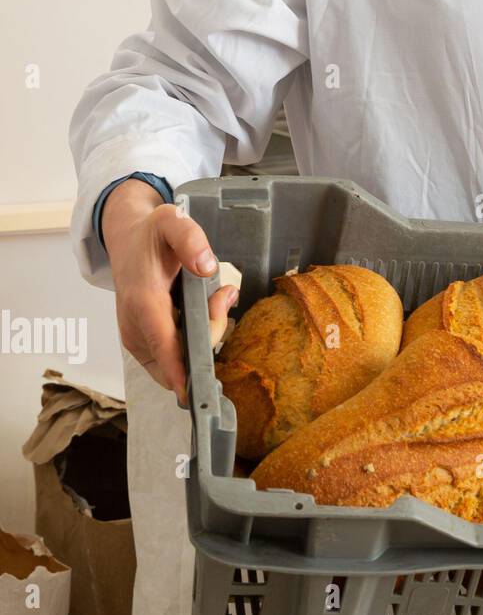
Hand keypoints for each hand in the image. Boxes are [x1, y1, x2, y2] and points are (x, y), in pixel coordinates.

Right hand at [102, 181, 239, 403]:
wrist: (128, 239)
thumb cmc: (150, 234)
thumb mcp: (171, 221)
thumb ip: (190, 240)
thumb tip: (207, 268)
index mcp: (142, 302)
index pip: (163, 347)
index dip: (181, 372)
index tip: (197, 393)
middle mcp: (137, 328)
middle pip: (179, 359)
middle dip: (211, 335)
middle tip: (222, 296)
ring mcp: (140, 339)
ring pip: (180, 360)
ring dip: (206, 333)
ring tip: (215, 296)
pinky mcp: (147, 342)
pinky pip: (177, 354)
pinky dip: (197, 337)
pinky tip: (205, 307)